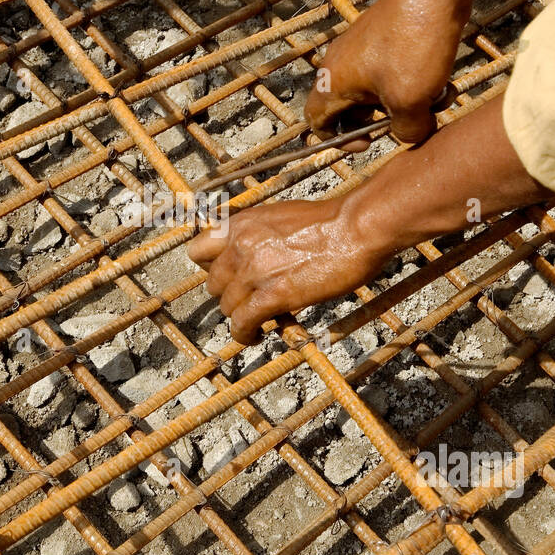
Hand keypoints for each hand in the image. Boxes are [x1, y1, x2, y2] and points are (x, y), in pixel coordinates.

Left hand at [187, 194, 388, 343]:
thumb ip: (260, 235)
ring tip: (259, 321)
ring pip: (227, 307)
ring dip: (242, 315)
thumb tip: (258, 253)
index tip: (227, 276)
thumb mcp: (282, 217)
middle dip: (231, 294)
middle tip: (250, 299)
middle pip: (213, 284)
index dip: (210, 267)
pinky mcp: (271, 296)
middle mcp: (240, 246)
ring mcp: (253, 272)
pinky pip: (242, 323)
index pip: (198, 249)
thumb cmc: (331, 221)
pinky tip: (256, 337)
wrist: (356, 228)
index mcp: (241, 224)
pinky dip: (245, 334)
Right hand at [305, 0, 462, 148]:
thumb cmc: (414, 45)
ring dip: (406, 101)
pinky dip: (413, 80)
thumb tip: (410, 135)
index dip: (338, 140)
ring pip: (379, 90)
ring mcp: (363, 47)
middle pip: (352, 108)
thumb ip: (407, 130)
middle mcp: (341, 63)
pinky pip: (392, 70)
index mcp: (334, 81)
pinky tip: (442, 79)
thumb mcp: (412, 101)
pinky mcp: (385, 36)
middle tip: (407, 121)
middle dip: (384, 120)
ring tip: (436, 98)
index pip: (317, 121)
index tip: (369, 141)